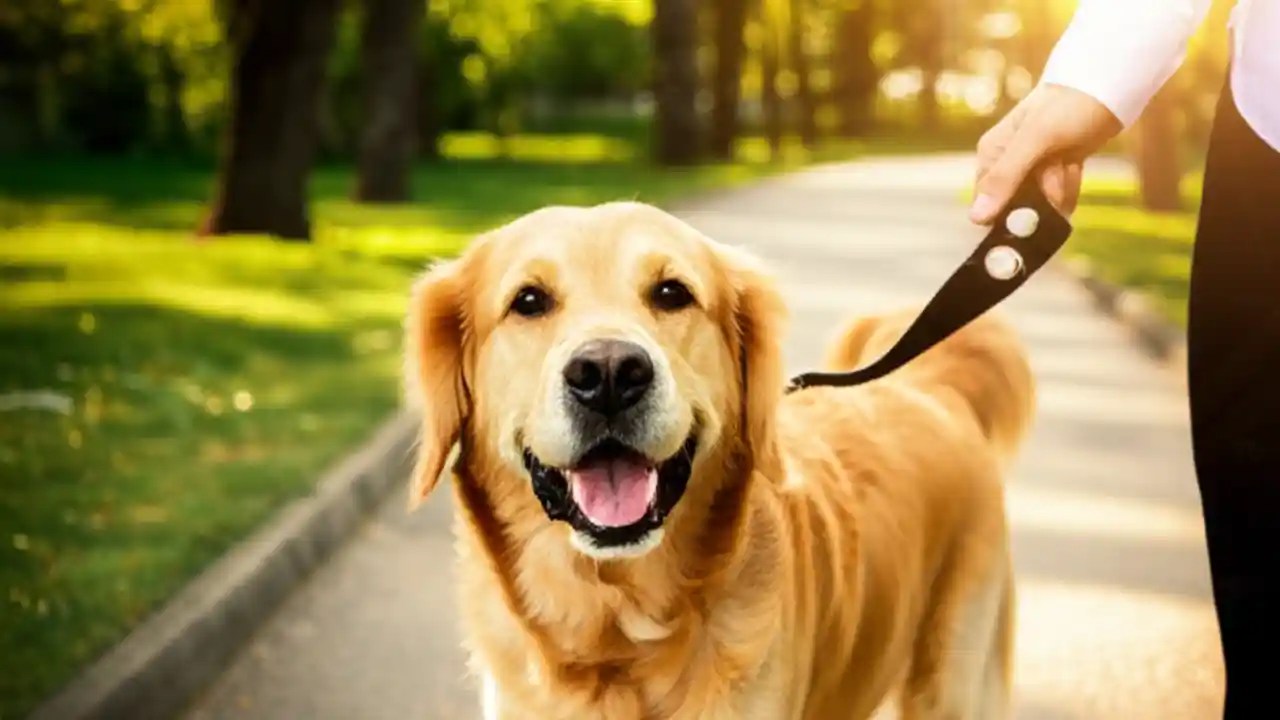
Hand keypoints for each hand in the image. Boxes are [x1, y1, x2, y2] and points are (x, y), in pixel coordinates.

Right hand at [971, 83, 1122, 223]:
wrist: (1108, 85)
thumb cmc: (1068, 105)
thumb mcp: (1035, 139)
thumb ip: (1005, 177)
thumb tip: (976, 218)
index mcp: (991, 155)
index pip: (987, 203)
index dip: (1008, 213)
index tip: (1032, 207)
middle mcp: (1007, 164)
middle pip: (1018, 206)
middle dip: (1043, 199)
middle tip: (1058, 170)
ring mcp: (1032, 168)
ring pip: (1042, 203)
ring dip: (1061, 189)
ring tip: (1069, 162)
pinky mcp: (1055, 169)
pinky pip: (1059, 195)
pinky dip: (1070, 185)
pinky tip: (1075, 166)